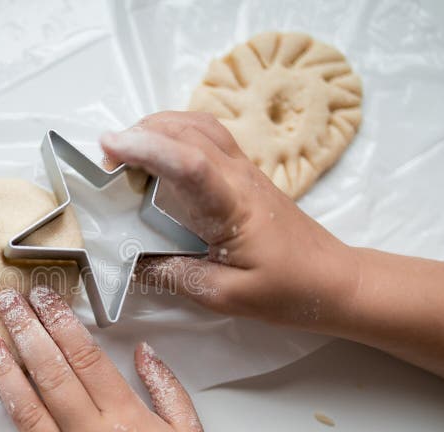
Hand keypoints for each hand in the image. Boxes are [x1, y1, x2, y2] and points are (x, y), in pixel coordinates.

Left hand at [0, 286, 224, 431]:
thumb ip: (167, 390)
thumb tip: (143, 352)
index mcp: (125, 422)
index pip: (85, 359)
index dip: (61, 323)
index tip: (44, 297)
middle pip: (51, 377)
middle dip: (26, 334)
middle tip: (6, 303)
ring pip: (26, 417)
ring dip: (3, 377)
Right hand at [100, 111, 357, 328]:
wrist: (335, 280)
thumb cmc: (288, 291)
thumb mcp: (225, 296)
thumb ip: (174, 275)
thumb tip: (131, 261)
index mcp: (234, 205)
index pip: (187, 162)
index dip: (146, 149)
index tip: (108, 147)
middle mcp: (238, 176)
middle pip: (188, 129)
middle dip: (141, 133)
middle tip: (108, 161)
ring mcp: (244, 170)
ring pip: (198, 125)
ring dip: (158, 128)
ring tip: (127, 154)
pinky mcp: (244, 174)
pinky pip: (206, 137)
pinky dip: (174, 135)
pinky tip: (159, 158)